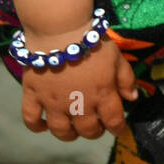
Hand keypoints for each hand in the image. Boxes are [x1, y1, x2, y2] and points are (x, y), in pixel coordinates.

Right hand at [20, 24, 138, 140]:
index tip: (118, 129)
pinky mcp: (33, 95)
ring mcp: (53, 102)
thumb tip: (132, 99)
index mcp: (102, 94)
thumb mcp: (116, 56)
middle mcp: (78, 104)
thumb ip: (126, 79)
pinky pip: (31, 119)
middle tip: (96, 127)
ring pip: (61, 131)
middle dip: (94, 132)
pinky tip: (43, 125)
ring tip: (73, 130)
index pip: (113, 120)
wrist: (60, 28)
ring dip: (69, 135)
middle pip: (87, 130)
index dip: (117, 128)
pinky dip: (36, 127)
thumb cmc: (92, 40)